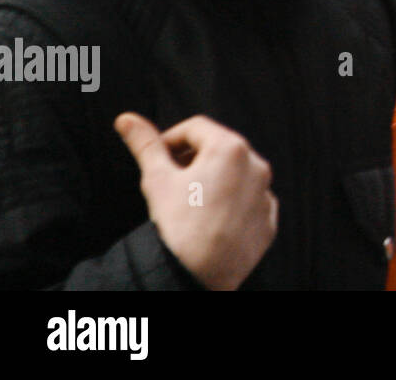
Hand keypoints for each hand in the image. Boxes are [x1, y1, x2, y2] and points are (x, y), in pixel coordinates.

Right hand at [115, 113, 277, 290]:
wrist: (195, 277)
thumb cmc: (177, 226)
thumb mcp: (156, 179)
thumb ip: (145, 144)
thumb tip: (127, 119)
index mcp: (231, 148)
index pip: (196, 127)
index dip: (172, 139)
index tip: (159, 156)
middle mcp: (257, 166)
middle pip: (220, 149)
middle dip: (194, 159)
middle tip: (172, 179)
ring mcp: (266, 194)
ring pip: (237, 176)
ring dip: (214, 181)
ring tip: (190, 202)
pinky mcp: (269, 220)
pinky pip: (250, 203)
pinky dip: (232, 205)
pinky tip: (211, 220)